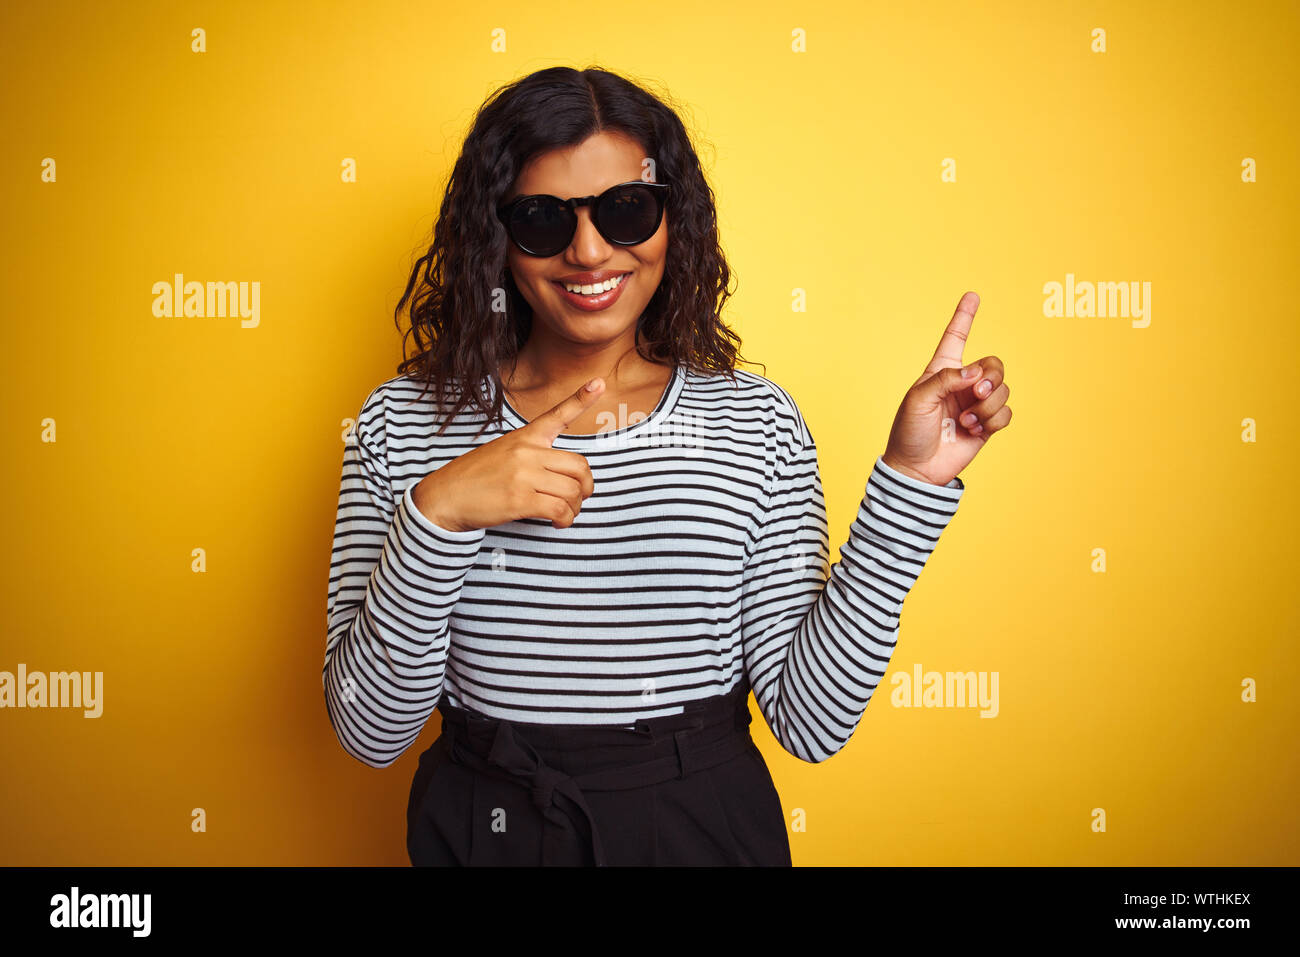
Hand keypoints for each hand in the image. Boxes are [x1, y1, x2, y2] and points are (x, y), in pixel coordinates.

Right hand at [411, 378, 605, 531]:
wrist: (444, 497)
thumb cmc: (474, 478)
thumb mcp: (501, 452)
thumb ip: (530, 456)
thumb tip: (559, 475)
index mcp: (524, 437)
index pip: (556, 415)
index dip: (580, 399)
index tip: (599, 382)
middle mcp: (527, 452)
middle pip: (579, 466)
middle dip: (585, 487)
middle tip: (579, 498)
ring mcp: (524, 475)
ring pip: (572, 491)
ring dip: (574, 508)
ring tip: (564, 514)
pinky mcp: (520, 499)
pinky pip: (559, 510)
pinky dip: (565, 520)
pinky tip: (557, 523)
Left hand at [881, 291, 1011, 486]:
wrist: (917, 469)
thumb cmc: (909, 432)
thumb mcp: (918, 400)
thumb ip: (947, 380)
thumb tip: (976, 373)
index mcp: (941, 372)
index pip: (955, 338)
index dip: (964, 317)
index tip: (972, 295)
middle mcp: (962, 384)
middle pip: (994, 365)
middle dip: (991, 378)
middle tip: (975, 394)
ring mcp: (975, 405)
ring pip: (1003, 390)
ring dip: (988, 405)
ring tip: (966, 421)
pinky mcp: (986, 425)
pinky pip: (1006, 413)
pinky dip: (994, 420)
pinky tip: (974, 430)